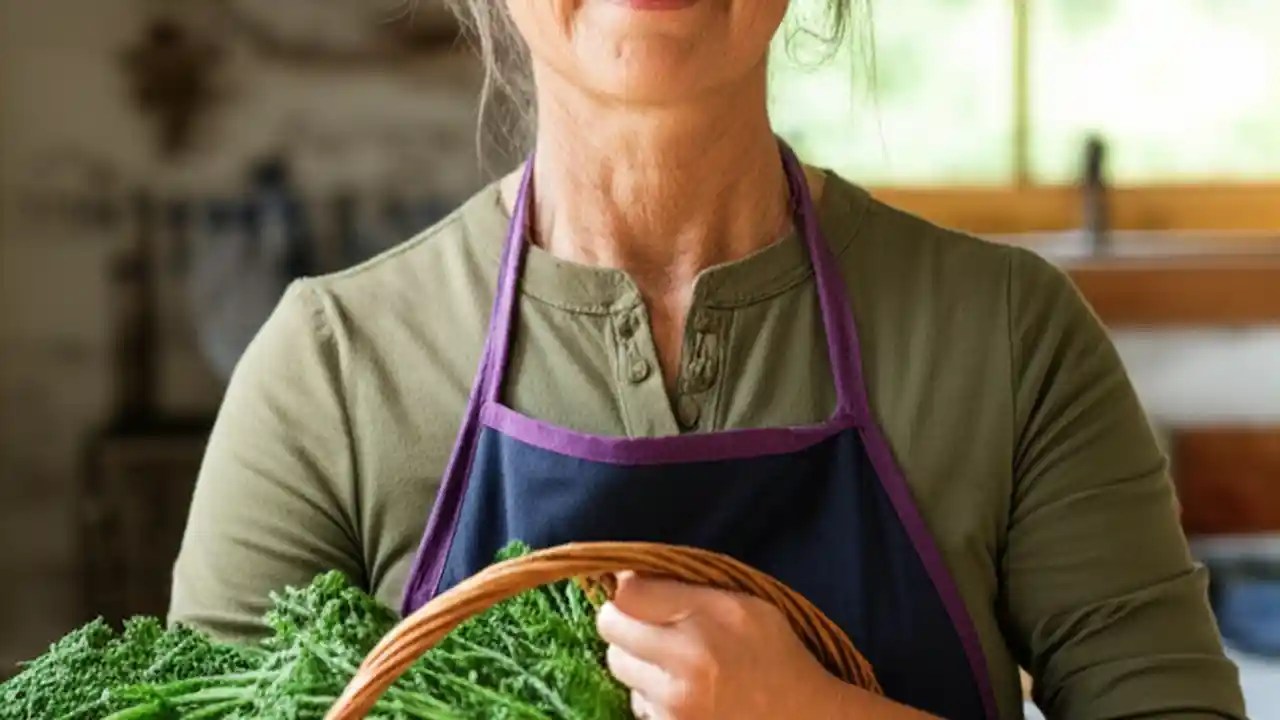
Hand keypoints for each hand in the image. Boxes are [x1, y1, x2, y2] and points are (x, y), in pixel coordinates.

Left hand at [595, 572, 858, 718]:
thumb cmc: (778, 658)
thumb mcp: (747, 606)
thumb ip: (692, 590)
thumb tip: (629, 577)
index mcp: (710, 617)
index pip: (629, 593)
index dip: (627, 590)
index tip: (637, 593)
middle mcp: (688, 658)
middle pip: (612, 627)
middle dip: (622, 622)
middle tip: (642, 624)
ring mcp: (675, 702)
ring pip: (618, 666)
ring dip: (635, 661)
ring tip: (669, 662)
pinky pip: (635, 701)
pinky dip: (649, 695)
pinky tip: (680, 693)